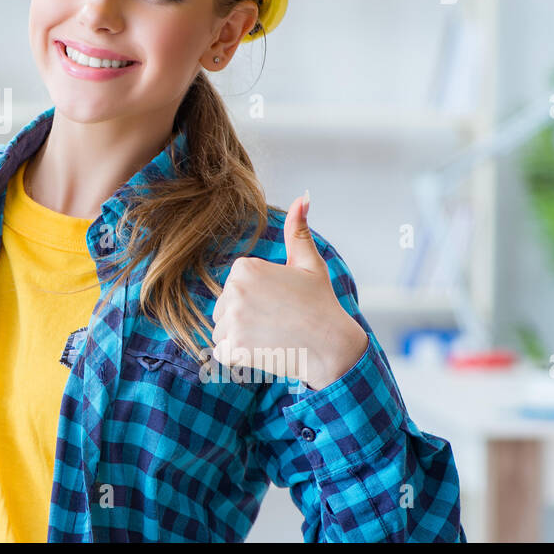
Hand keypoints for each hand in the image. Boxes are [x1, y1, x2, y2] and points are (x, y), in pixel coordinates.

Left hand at [209, 190, 368, 390]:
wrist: (332, 347)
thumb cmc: (320, 304)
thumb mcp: (309, 263)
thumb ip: (297, 230)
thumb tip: (303, 197)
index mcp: (246, 268)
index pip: (234, 286)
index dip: (255, 297)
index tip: (279, 303)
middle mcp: (234, 291)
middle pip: (224, 307)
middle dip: (245, 317)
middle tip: (277, 322)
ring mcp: (232, 320)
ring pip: (221, 330)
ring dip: (240, 338)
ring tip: (271, 336)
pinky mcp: (233, 347)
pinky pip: (221, 352)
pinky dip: (238, 356)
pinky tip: (262, 351)